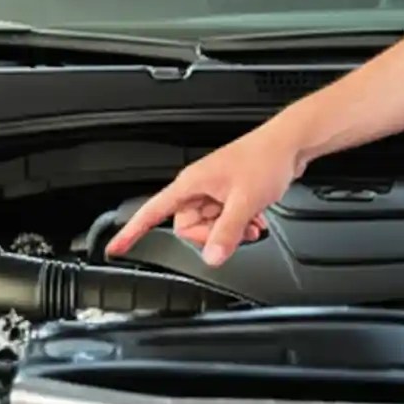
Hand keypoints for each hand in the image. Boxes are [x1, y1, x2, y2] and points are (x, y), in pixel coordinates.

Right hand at [105, 125, 304, 266]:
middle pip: (188, 227)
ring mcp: (214, 190)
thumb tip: (211, 258)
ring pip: (208, 226)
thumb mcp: (244, 202)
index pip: (152, 212)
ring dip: (230, 231)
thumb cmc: (264, 159)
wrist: (288, 145)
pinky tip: (255, 219)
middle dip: (211, 235)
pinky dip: (238, 224)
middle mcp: (198, 187)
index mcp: (191, 184)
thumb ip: (226, 233)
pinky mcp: (228, 193)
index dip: (132, 231)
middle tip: (235, 230)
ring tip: (251, 223)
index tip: (116, 247)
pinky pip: (223, 219)